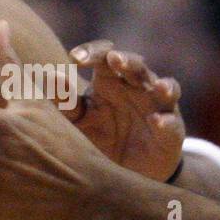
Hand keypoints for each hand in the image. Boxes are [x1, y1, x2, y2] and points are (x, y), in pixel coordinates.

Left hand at [67, 41, 183, 181]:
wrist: (123, 167)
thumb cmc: (99, 133)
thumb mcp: (78, 119)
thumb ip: (64, 101)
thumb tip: (48, 76)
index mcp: (109, 80)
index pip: (103, 57)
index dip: (92, 52)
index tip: (74, 57)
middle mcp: (136, 86)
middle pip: (135, 65)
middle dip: (126, 60)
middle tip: (113, 58)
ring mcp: (156, 106)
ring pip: (164, 87)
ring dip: (161, 84)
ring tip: (155, 85)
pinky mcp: (169, 130)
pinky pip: (171, 123)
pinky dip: (166, 121)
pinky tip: (157, 121)